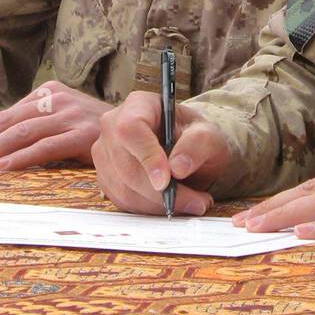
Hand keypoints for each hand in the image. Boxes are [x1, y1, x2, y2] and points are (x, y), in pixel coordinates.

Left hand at [0, 80, 110, 170]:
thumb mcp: (62, 119)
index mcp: (48, 92)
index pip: (6, 115)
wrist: (135, 130)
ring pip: (22, 132)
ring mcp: (70, 115)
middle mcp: (57, 99)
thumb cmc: (92, 130)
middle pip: (9, 122)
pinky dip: (21, 157)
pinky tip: (3, 167)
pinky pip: (45, 146)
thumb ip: (35, 126)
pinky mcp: (82, 134)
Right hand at [91, 91, 230, 215]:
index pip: (131, 128)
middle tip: (195, 201)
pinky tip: (173, 205)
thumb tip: (177, 167)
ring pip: (123, 188)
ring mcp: (106, 153)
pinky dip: (150, 209)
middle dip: (160, 192)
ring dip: (159, 205)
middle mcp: (114, 125)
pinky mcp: (106, 177)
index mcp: (139, 104)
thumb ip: (198, 144)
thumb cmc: (197, 138)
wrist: (190, 152)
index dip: (146, 156)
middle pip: (126, 165)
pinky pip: (122, 201)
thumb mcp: (209, 135)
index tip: (166, 181)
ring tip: (192, 203)